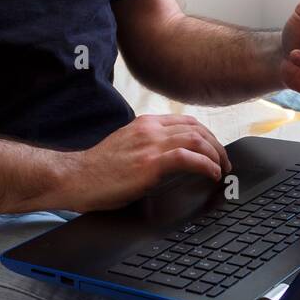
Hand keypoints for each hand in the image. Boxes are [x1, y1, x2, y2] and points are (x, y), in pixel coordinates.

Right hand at [59, 114, 230, 211]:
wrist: (75, 177)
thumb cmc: (97, 169)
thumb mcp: (126, 146)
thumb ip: (147, 145)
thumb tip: (170, 158)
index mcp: (145, 124)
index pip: (186, 122)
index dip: (207, 135)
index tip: (214, 150)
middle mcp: (150, 129)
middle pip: (197, 128)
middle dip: (217, 145)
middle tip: (224, 162)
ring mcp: (151, 144)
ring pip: (198, 140)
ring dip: (216, 156)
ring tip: (221, 170)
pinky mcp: (150, 163)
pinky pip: (189, 158)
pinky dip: (207, 166)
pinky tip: (211, 175)